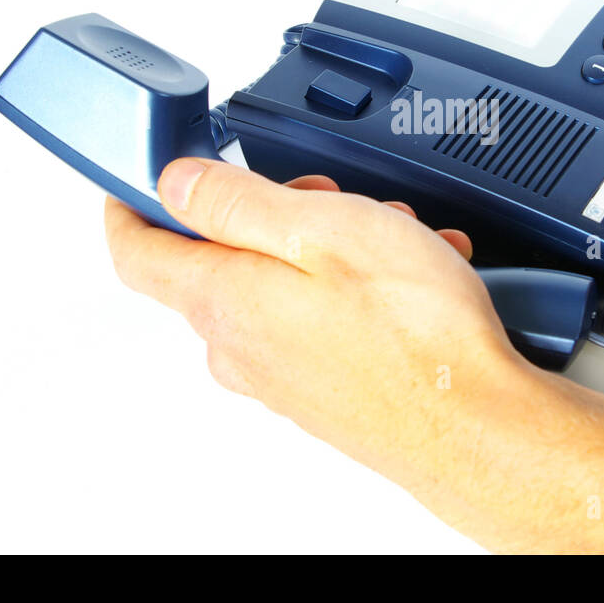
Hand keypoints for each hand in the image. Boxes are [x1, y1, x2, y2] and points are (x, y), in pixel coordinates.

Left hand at [103, 159, 535, 494]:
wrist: (475, 423)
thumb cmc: (410, 332)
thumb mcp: (317, 228)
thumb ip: (234, 201)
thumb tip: (176, 182)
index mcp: (222, 299)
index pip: (136, 252)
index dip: (128, 206)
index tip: (139, 179)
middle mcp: (238, 347)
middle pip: (218, 262)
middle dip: (266, 213)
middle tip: (321, 195)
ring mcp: (279, 376)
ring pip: (279, 288)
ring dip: (324, 248)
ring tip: (393, 236)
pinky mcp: (321, 392)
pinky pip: (318, 322)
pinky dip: (355, 289)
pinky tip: (413, 276)